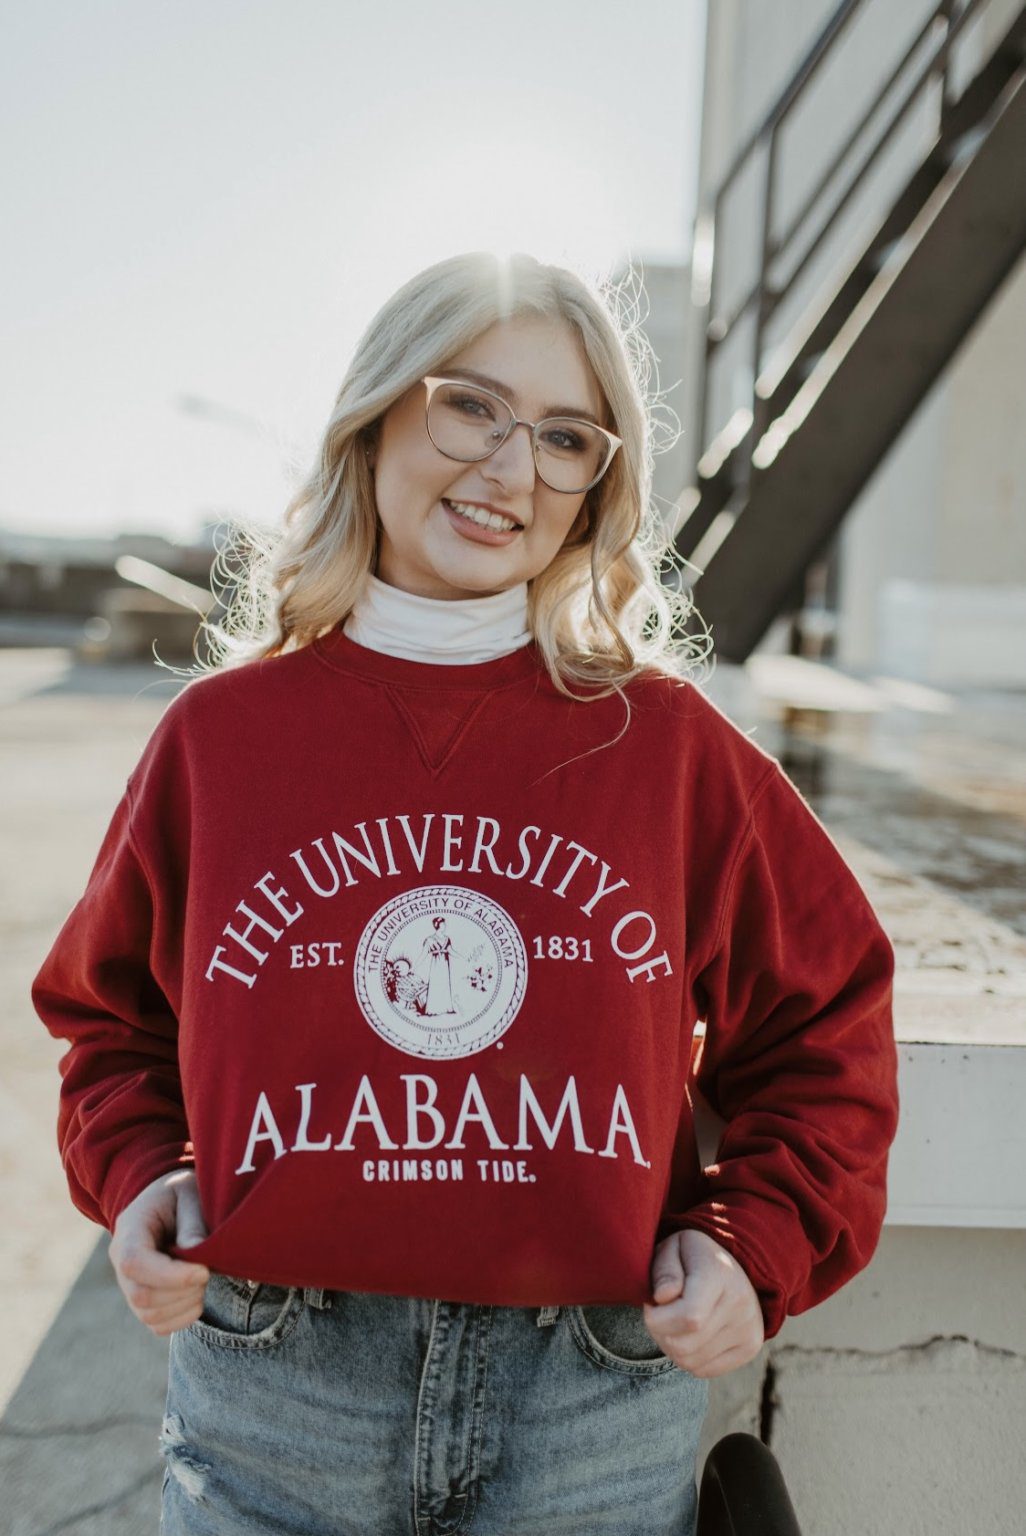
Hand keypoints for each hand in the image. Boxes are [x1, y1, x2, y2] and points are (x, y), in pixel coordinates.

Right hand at [108, 1168, 209, 1337]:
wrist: (167, 1202)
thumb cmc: (180, 1195)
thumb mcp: (188, 1195)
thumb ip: (192, 1225)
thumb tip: (199, 1263)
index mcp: (129, 1230)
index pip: (134, 1263)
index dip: (170, 1275)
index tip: (203, 1271)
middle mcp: (121, 1261)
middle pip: (141, 1296)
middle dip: (183, 1290)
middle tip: (206, 1271)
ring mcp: (129, 1285)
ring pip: (150, 1315)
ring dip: (185, 1304)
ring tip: (202, 1280)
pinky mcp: (143, 1303)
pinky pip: (158, 1325)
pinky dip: (183, 1317)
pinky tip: (196, 1295)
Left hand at [642, 1228, 764, 1377]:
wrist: (736, 1264)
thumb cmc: (692, 1257)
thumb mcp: (672, 1248)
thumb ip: (664, 1270)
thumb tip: (662, 1297)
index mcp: (720, 1275)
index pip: (688, 1317)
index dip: (657, 1318)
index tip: (651, 1304)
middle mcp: (740, 1305)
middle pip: (684, 1345)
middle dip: (659, 1333)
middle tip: (660, 1313)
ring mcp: (748, 1330)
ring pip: (689, 1361)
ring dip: (670, 1346)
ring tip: (674, 1322)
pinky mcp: (749, 1348)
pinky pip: (702, 1370)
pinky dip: (687, 1357)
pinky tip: (690, 1335)